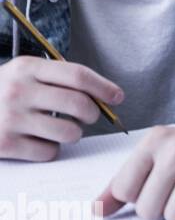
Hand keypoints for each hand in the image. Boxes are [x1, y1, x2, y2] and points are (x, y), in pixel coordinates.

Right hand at [0, 56, 123, 160]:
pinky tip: (36, 141)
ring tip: (59, 129)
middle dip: (93, 113)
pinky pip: (49, 152)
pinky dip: (49, 149)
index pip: (78, 75)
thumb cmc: (0, 93)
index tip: (118, 96)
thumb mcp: (22, 75)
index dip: (104, 87)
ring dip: (72, 134)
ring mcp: (10, 118)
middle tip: (89, 116)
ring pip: (69, 132)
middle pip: (79, 104)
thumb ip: (57, 80)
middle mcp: (18, 90)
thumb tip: (104, 95)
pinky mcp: (4, 144)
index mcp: (26, 68)